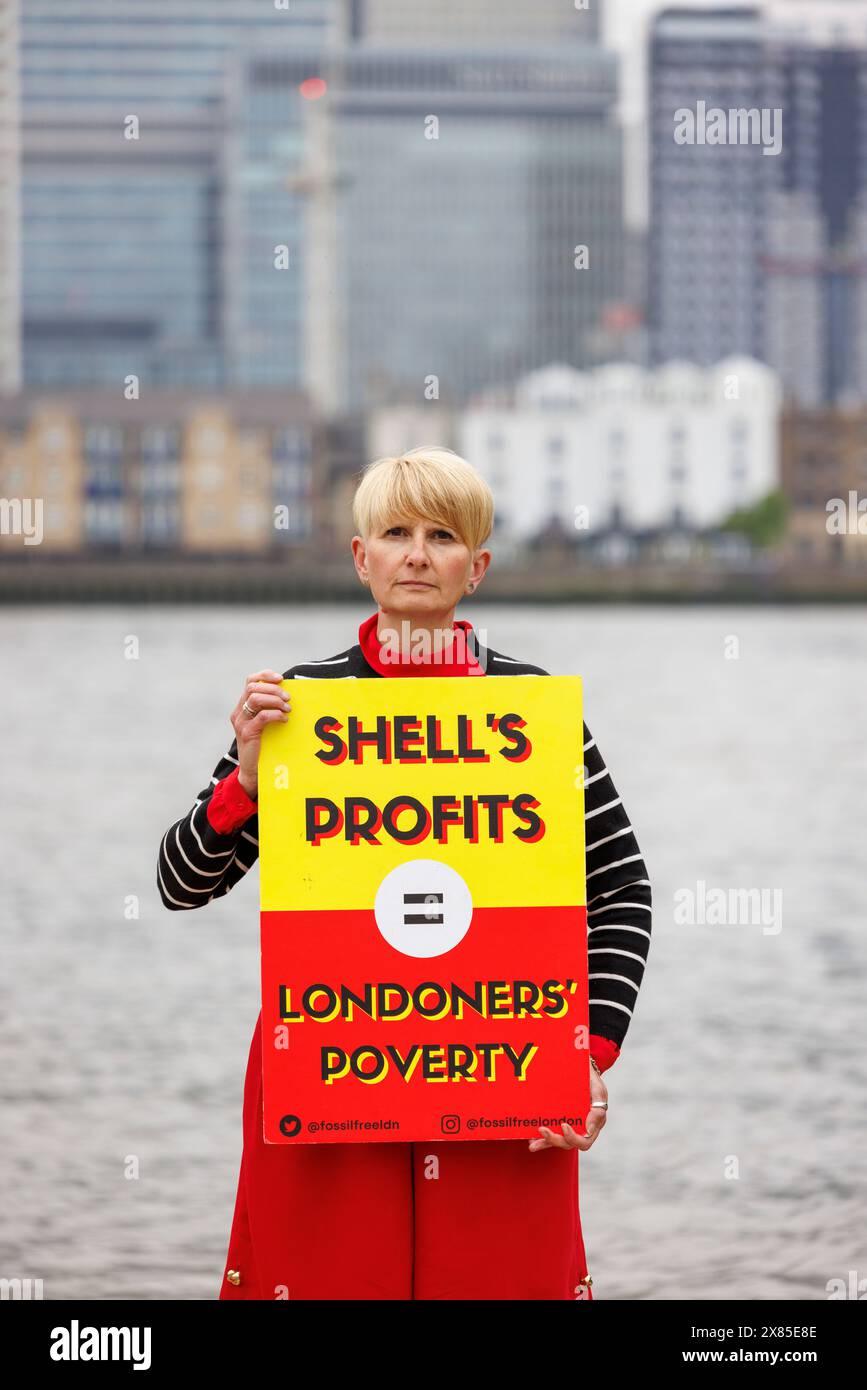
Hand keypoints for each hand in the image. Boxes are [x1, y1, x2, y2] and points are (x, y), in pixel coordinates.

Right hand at [231, 669, 290, 797]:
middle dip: (273, 689)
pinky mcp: (246, 733)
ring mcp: (241, 722)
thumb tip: (290, 694)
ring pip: (255, 699)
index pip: (250, 681)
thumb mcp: (265, 724)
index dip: (265, 675)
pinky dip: (275, 714)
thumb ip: (271, 709)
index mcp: (242, 706)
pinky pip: (261, 717)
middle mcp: (238, 712)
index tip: (281, 678)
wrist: (252, 771)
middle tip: (288, 698)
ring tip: (287, 708)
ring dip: (275, 700)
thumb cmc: (263, 746)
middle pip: (253, 687)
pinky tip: (284, 719)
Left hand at [527, 1057, 607, 1152]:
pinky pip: (552, 1132)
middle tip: (542, 1129)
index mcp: (593, 1123)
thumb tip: (589, 1130)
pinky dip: (541, 1139)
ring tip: (532, 1143)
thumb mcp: (598, 1089)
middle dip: (554, 1139)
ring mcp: (570, 1125)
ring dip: (545, 1142)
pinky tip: (531, 1141)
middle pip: (568, 1143)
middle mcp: (581, 1127)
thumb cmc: (590, 1078)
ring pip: (558, 1141)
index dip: (573, 1138)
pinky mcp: (559, 1120)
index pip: (584, 1141)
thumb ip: (598, 1109)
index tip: (563, 1125)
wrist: (579, 1066)